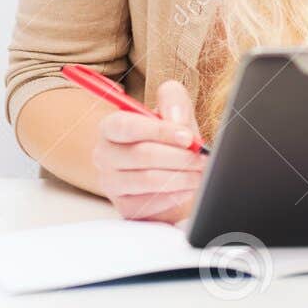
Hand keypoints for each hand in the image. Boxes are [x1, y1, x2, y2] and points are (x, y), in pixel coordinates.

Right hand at [92, 79, 207, 222]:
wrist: (173, 172)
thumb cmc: (171, 139)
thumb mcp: (175, 112)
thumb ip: (174, 101)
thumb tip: (176, 119)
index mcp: (112, 126)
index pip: (126, 126)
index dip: (159, 131)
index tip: (188, 137)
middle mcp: (105, 154)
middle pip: (141, 155)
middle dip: (179, 156)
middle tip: (202, 157)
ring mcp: (111, 183)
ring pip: (148, 180)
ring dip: (181, 176)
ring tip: (200, 172)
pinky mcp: (124, 206)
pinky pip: (151, 201)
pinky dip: (175, 194)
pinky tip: (187, 187)